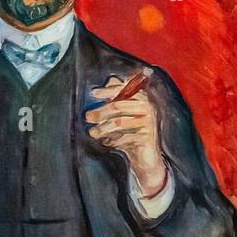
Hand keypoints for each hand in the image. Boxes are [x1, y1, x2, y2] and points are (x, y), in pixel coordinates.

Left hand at [84, 74, 166, 194]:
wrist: (147, 157)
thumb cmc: (133, 132)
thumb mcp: (126, 113)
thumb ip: (119, 97)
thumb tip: (110, 79)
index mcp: (143, 98)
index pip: (124, 89)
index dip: (108, 90)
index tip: (94, 93)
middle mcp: (148, 108)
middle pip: (118, 106)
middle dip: (100, 111)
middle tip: (88, 117)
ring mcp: (148, 123)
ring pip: (119, 123)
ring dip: (102, 128)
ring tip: (92, 133)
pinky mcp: (146, 138)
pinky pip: (123, 137)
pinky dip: (112, 140)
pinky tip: (106, 143)